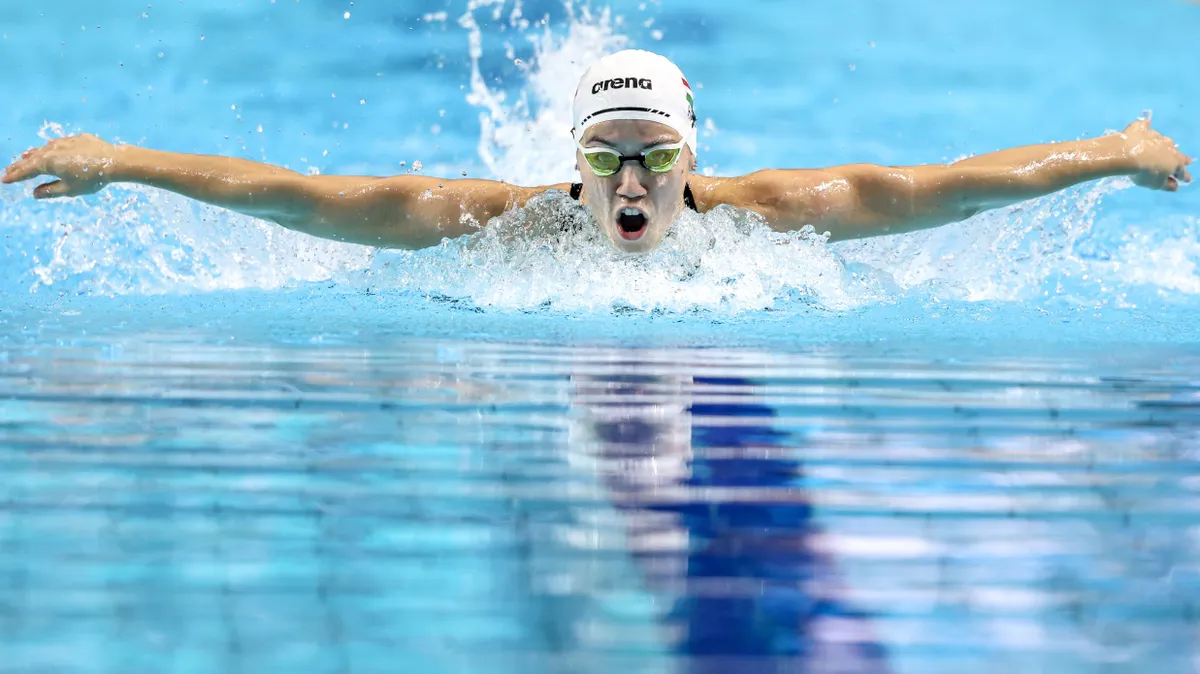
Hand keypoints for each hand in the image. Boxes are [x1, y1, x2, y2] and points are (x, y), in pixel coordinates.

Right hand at [1, 133, 117, 198]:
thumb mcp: (70, 189)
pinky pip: (58, 144)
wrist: (114, 161)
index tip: (4, 180)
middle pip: (32, 158)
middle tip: (9, 170)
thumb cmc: (92, 178)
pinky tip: (50, 149)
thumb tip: (35, 193)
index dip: (15, 176)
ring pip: (44, 148)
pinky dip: (50, 148)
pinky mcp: (77, 139)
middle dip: (20, 165)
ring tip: (25, 157)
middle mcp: (52, 149)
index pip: (27, 170)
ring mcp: (65, 142)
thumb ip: (51, 190)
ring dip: (34, 154)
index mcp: (48, 163)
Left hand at [1119, 118, 1191, 191]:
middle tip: (1186, 160)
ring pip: (1164, 140)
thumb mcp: (1155, 184)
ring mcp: (1156, 136)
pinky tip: (1145, 124)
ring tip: (1164, 146)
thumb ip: (1166, 185)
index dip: (1184, 176)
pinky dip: (1145, 127)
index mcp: (1174, 162)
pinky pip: (1144, 126)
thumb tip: (1175, 186)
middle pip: (1176, 153)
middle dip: (1181, 158)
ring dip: (1164, 144)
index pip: (1181, 171)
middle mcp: (1169, 147)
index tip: (1187, 179)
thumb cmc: (1144, 172)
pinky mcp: (1141, 129)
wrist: (1127, 154)